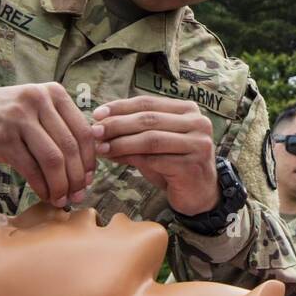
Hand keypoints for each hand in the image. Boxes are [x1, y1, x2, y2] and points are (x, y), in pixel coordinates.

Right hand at [0, 83, 94, 206]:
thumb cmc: (9, 116)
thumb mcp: (38, 109)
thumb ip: (62, 127)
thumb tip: (88, 166)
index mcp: (54, 93)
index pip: (83, 131)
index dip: (90, 160)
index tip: (90, 179)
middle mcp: (38, 101)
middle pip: (69, 147)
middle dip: (77, 177)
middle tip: (78, 195)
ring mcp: (19, 118)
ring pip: (52, 160)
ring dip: (61, 185)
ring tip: (62, 199)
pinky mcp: (3, 138)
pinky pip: (31, 169)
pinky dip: (42, 186)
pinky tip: (45, 195)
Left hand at [92, 96, 218, 214]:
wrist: (200, 193)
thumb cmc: (174, 164)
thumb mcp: (153, 145)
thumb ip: (132, 134)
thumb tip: (99, 127)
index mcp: (188, 110)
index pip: (148, 102)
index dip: (120, 107)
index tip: (97, 113)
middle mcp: (198, 123)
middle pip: (149, 119)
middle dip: (117, 124)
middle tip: (95, 131)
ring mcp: (198, 144)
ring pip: (151, 139)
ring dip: (121, 143)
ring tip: (101, 148)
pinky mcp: (192, 166)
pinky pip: (155, 160)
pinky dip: (132, 159)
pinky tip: (116, 160)